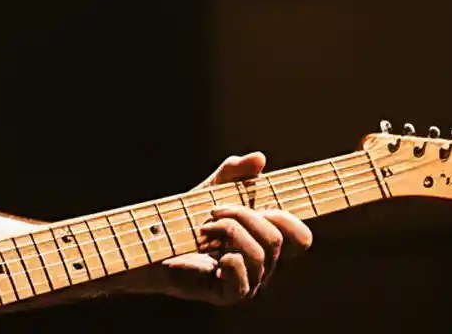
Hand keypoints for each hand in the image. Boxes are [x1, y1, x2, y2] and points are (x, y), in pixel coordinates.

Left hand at [154, 153, 312, 304]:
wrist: (151, 241)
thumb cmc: (184, 218)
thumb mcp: (211, 189)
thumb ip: (234, 172)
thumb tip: (259, 158)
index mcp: (264, 241)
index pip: (300, 238)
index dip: (288, 219)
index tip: (262, 203)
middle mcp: (262, 265)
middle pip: (277, 239)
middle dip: (244, 216)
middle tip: (214, 211)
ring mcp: (248, 282)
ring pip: (261, 255)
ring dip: (228, 231)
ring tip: (203, 229)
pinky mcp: (228, 294)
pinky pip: (244, 278)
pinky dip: (228, 259)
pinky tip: (207, 252)